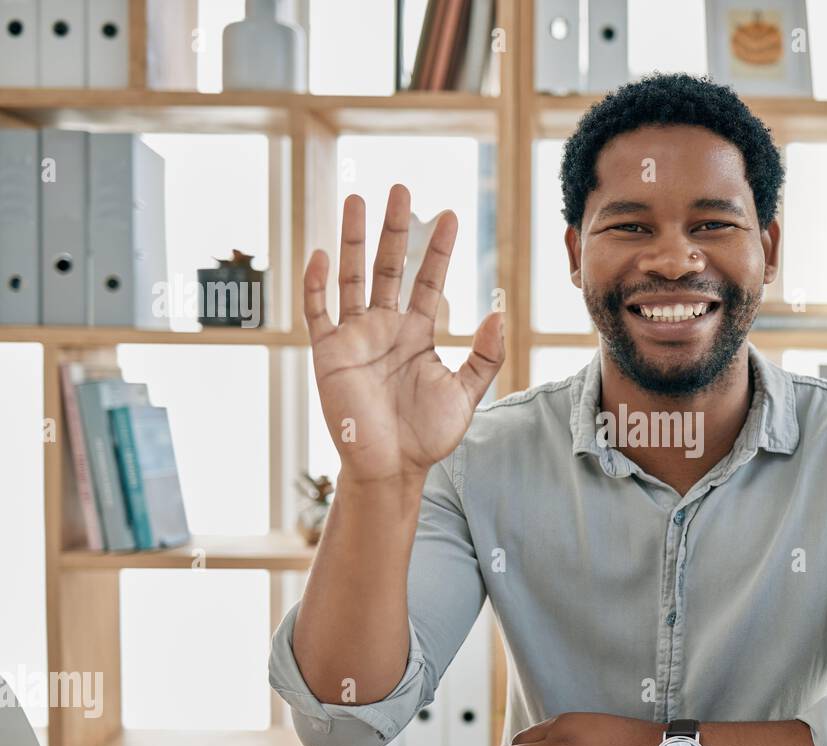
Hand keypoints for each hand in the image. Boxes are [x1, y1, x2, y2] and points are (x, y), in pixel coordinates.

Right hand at [303, 184, 503, 484]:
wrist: (392, 467)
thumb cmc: (428, 435)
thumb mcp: (466, 393)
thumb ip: (485, 355)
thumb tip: (499, 311)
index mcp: (417, 333)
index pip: (428, 280)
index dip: (438, 249)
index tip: (450, 215)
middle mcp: (385, 327)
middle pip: (390, 266)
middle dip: (396, 228)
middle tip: (402, 188)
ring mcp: (355, 337)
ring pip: (352, 277)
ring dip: (353, 239)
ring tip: (356, 199)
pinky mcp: (328, 354)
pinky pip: (319, 312)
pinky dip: (317, 284)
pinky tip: (320, 254)